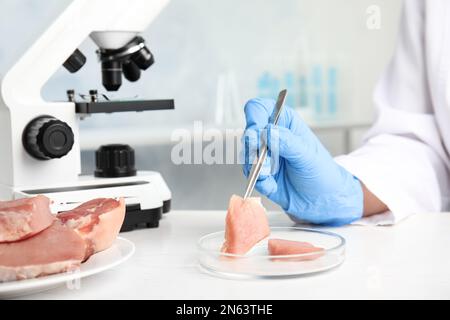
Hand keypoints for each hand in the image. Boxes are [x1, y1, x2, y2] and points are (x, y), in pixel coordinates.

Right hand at [242, 98, 362, 225]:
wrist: (322, 201)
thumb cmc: (321, 173)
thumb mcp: (308, 156)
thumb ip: (288, 143)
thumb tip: (267, 132)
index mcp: (284, 122)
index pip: (259, 109)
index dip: (253, 118)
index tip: (257, 133)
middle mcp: (271, 136)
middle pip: (248, 133)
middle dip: (254, 148)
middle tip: (266, 160)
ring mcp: (264, 155)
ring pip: (246, 155)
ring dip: (256, 167)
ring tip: (271, 174)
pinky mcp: (260, 173)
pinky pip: (250, 174)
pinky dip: (259, 181)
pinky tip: (272, 185)